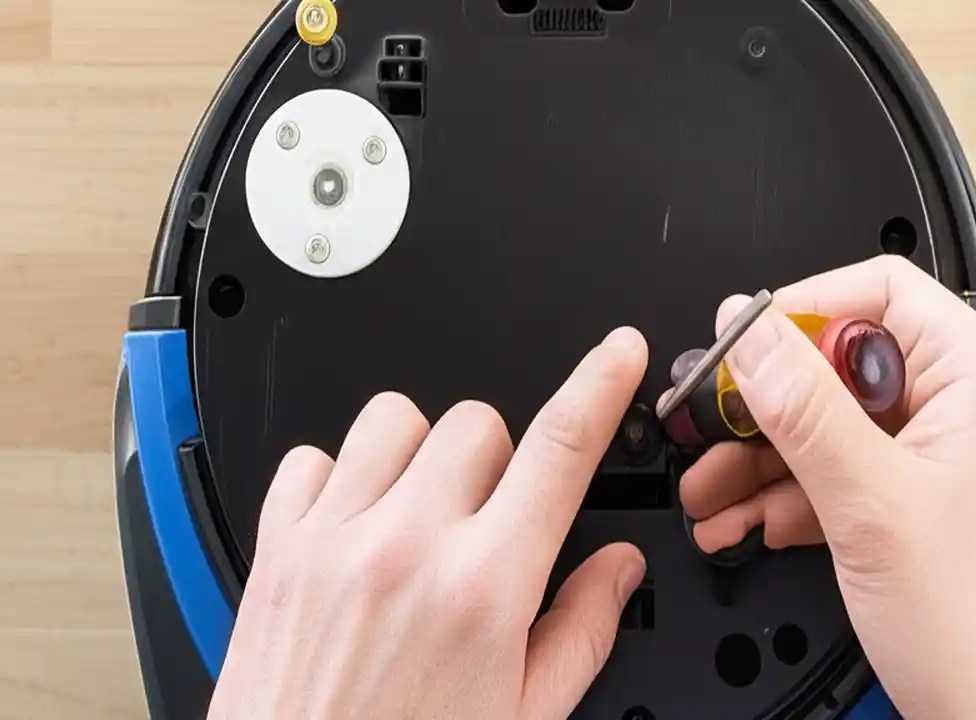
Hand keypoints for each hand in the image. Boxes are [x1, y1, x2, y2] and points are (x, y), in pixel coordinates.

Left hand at [207, 328, 648, 719]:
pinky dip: (340, 476)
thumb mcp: (525, 715)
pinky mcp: (277, 550)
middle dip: (499, 459)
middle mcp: (407, 548)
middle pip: (476, 421)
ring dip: (421, 454)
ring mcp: (334, 541)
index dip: (601, 386)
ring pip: (394, 418)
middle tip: (492, 522)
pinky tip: (357, 524)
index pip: (561, 449)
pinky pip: (310, 457)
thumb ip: (581, 629)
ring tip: (422, 513)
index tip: (619, 354)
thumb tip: (617, 567)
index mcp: (483, 588)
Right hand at [679, 257, 975, 718]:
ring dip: (755, 458)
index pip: (874, 289)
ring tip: (706, 492)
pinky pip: (824, 469)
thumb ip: (804, 409)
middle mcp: (951, 401)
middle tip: (708, 427)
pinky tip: (738, 521)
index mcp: (971, 374)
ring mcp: (922, 451)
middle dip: (760, 402)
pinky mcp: (897, 495)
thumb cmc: (975, 622)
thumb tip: (751, 332)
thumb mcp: (871, 501)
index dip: (799, 308)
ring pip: (818, 420)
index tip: (739, 345)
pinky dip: (777, 494)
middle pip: (832, 359)